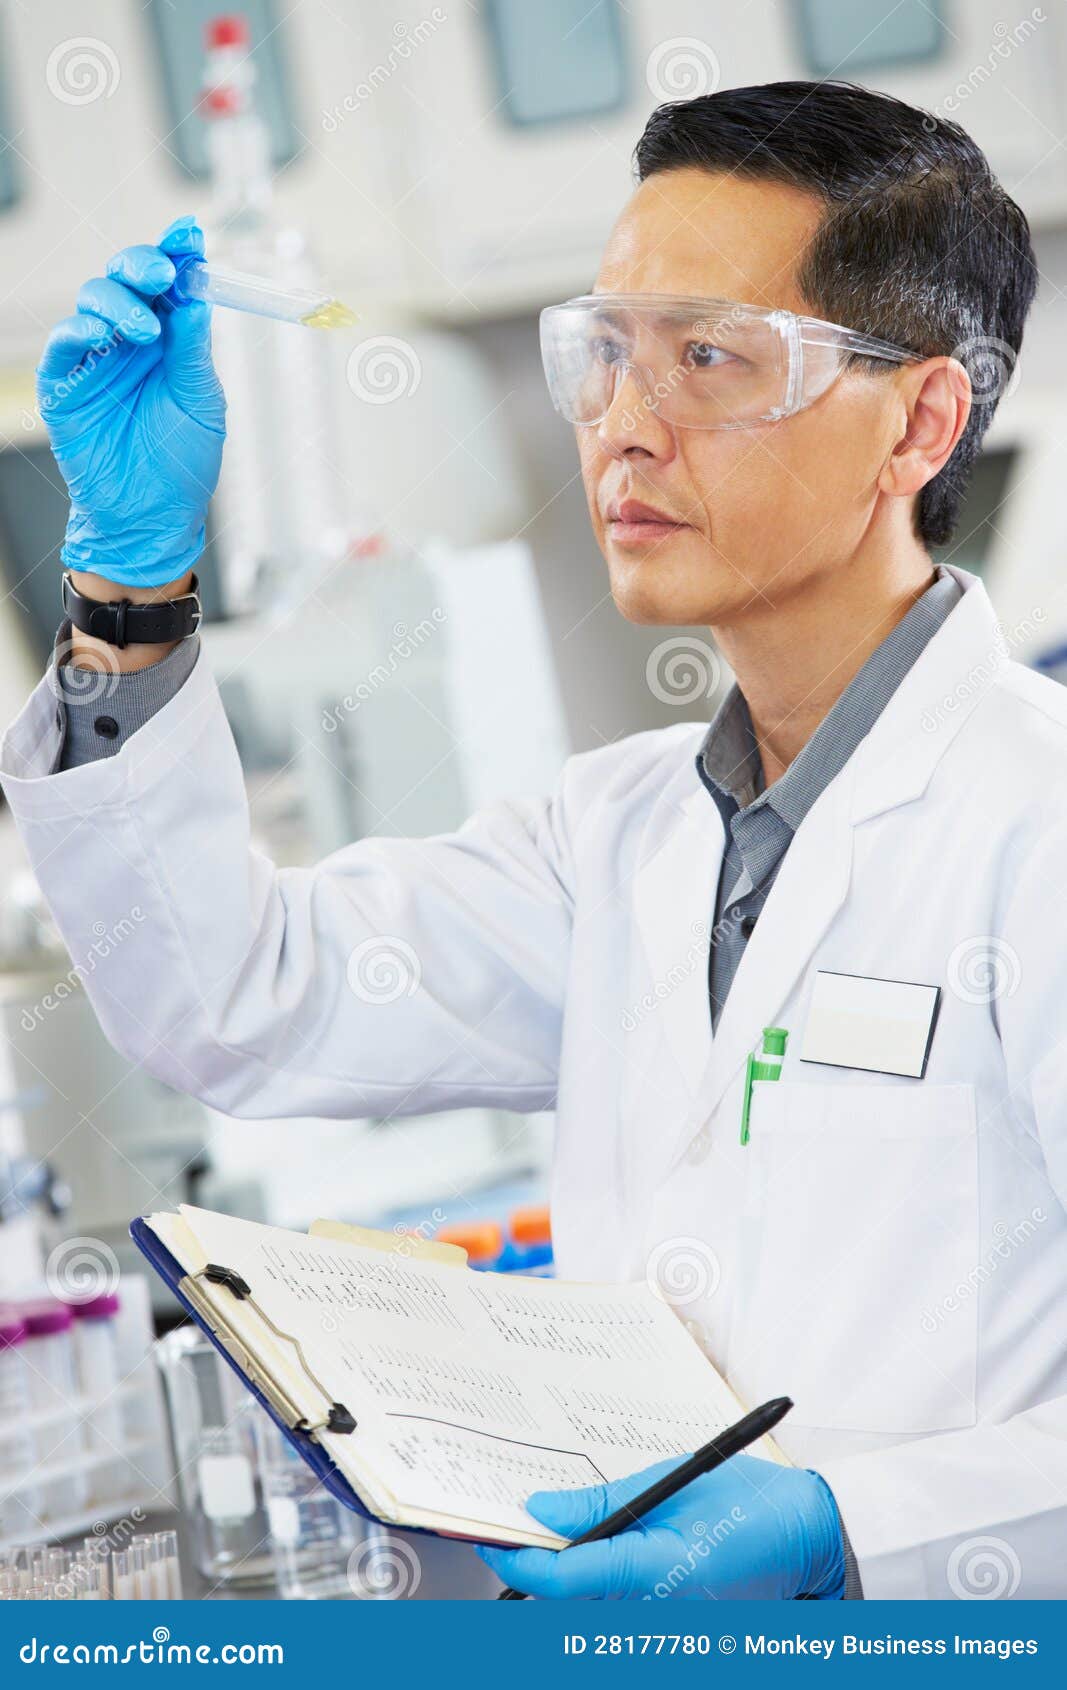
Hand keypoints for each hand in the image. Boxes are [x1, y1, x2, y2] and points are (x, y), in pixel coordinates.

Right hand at [36, 215, 225, 588]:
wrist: (154, 517)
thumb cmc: (183, 462)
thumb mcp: (202, 403)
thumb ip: (194, 351)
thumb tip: (196, 296)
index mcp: (166, 339)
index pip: (167, 284)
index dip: (175, 253)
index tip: (190, 234)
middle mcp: (128, 340)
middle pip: (124, 279)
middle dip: (143, 265)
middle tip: (165, 272)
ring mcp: (94, 360)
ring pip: (92, 302)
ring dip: (118, 302)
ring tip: (147, 329)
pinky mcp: (64, 386)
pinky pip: (62, 346)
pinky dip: (77, 331)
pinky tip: (101, 336)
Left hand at [477, 1453, 845, 1599]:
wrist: (812, 1539)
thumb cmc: (753, 1502)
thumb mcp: (673, 1481)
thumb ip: (603, 1502)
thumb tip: (542, 1510)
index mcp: (658, 1574)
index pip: (565, 1580)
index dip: (519, 1559)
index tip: (490, 1535)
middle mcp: (658, 1614)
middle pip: (567, 1603)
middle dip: (534, 1567)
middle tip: (512, 1525)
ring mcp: (666, 1629)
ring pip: (588, 1611)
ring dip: (562, 1576)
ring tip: (550, 1529)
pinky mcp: (672, 1629)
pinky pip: (616, 1613)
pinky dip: (594, 1584)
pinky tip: (591, 1549)